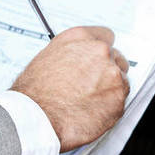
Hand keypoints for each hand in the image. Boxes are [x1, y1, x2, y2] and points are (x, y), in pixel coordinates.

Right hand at [12, 26, 129, 151]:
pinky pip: (120, 102)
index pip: (106, 36)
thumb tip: (78, 61)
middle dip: (107, 72)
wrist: (36, 118)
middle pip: (116, 58)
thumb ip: (71, 55)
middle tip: (91, 86)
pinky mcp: (119, 99)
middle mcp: (100, 52)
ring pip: (120, 81)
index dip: (100, 52)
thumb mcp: (47, 58)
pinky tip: (90, 112)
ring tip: (86, 102)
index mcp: (81, 38)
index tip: (98, 60)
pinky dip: (109, 109)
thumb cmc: (34, 93)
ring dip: (109, 90)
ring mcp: (113, 75)